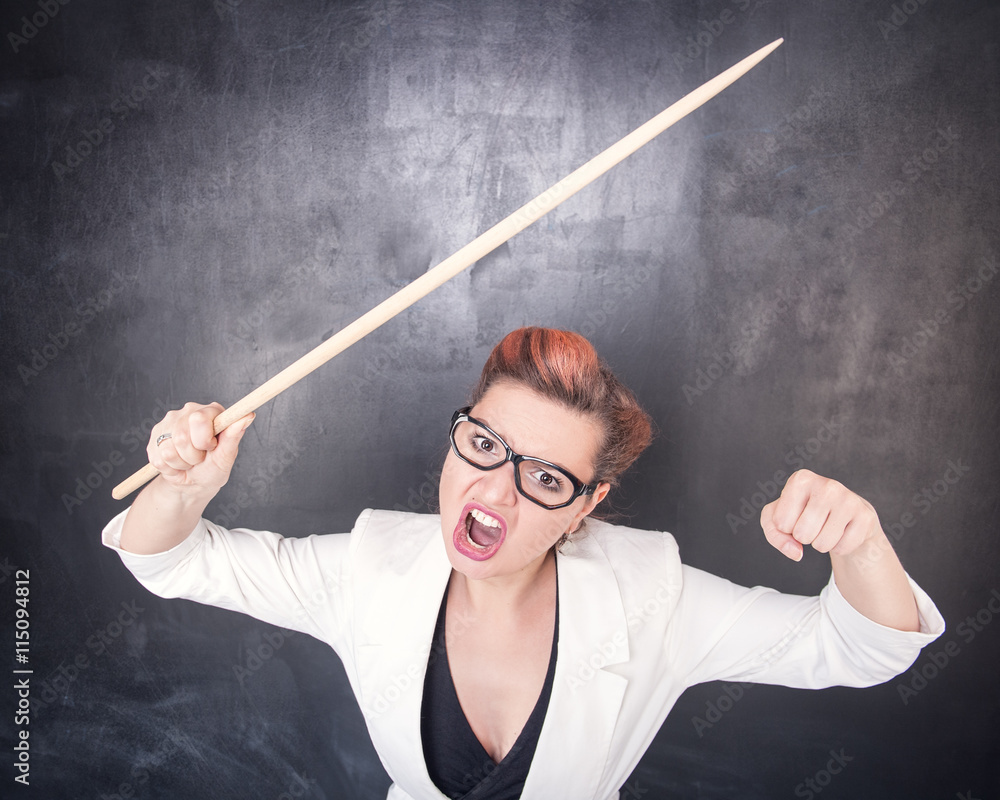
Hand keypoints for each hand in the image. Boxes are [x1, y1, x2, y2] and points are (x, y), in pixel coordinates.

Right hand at [147, 402, 253, 494]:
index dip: (204, 440)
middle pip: (182, 437)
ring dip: (181, 463)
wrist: (192, 484)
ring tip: (188, 462)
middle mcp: (189, 411)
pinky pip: (158, 457)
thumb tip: (248, 416)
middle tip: (200, 459)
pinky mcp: (155, 436)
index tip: (210, 448)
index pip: (199, 419)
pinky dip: (169, 468)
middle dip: (193, 456)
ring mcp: (169, 423)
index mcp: (211, 411)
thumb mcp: (226, 457)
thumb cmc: (213, 469)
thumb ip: (233, 436)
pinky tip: (176, 464)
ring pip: (168, 449)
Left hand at [760, 469, 881, 561]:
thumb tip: (796, 552)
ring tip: (827, 527)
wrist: (844, 514)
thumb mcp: (777, 518)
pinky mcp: (865, 517)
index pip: (781, 523)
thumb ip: (773, 533)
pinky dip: (838, 547)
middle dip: (804, 537)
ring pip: (821, 544)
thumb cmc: (804, 513)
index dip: (786, 527)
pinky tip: (843, 531)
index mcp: (801, 479)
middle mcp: (827, 485)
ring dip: (820, 544)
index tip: (796, 514)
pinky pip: (841, 549)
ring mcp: (849, 500)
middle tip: (813, 523)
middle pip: (801, 534)